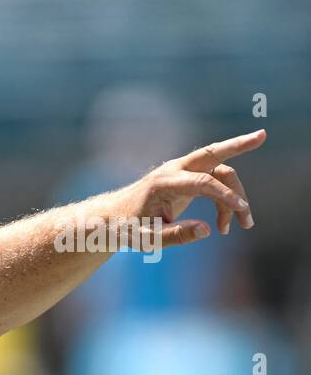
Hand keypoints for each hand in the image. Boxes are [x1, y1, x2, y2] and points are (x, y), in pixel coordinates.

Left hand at [116, 129, 263, 247]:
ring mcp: (180, 172)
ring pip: (219, 172)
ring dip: (235, 195)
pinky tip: (223, 225)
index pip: (202, 182)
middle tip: (263, 135)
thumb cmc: (128, 229)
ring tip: (245, 224)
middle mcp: (173, 171)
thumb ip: (176, 235)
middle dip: (238, 145)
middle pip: (212, 153)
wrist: (112, 218)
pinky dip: (224, 201)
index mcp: (163, 182)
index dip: (224, 196)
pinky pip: (214, 183)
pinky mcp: (186, 180)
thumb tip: (207, 230)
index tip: (241, 210)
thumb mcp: (147, 239)